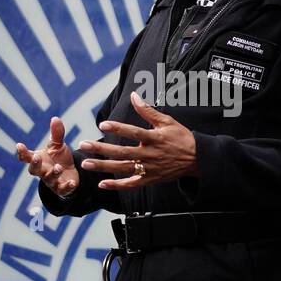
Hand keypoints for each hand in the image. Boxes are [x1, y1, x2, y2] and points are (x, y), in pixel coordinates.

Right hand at [16, 117, 79, 196]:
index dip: (22, 152)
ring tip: (58, 167)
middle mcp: (42, 171)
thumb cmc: (59, 158)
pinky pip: (62, 189)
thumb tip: (55, 118)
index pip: (26, 157)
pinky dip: (66, 186)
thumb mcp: (58, 145)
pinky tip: (71, 182)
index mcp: (38, 160)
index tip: (19, 145)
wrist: (70, 173)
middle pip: (34, 170)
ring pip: (48, 179)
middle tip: (36, 157)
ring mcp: (51, 181)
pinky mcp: (61, 188)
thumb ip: (56, 134)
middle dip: (34, 164)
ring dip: (53, 173)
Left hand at [77, 93, 198, 189]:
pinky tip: (102, 183)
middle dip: (102, 149)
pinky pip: (131, 184)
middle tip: (84, 145)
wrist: (197, 159)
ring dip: (103, 166)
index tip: (102, 124)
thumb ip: (148, 110)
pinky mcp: (150, 179)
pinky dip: (117, 185)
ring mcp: (149, 168)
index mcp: (154, 138)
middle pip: (122, 152)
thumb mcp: (167, 121)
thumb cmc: (181, 137)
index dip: (118, 128)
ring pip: (123, 168)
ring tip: (86, 163)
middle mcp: (150, 154)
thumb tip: (134, 95)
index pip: (133, 132)